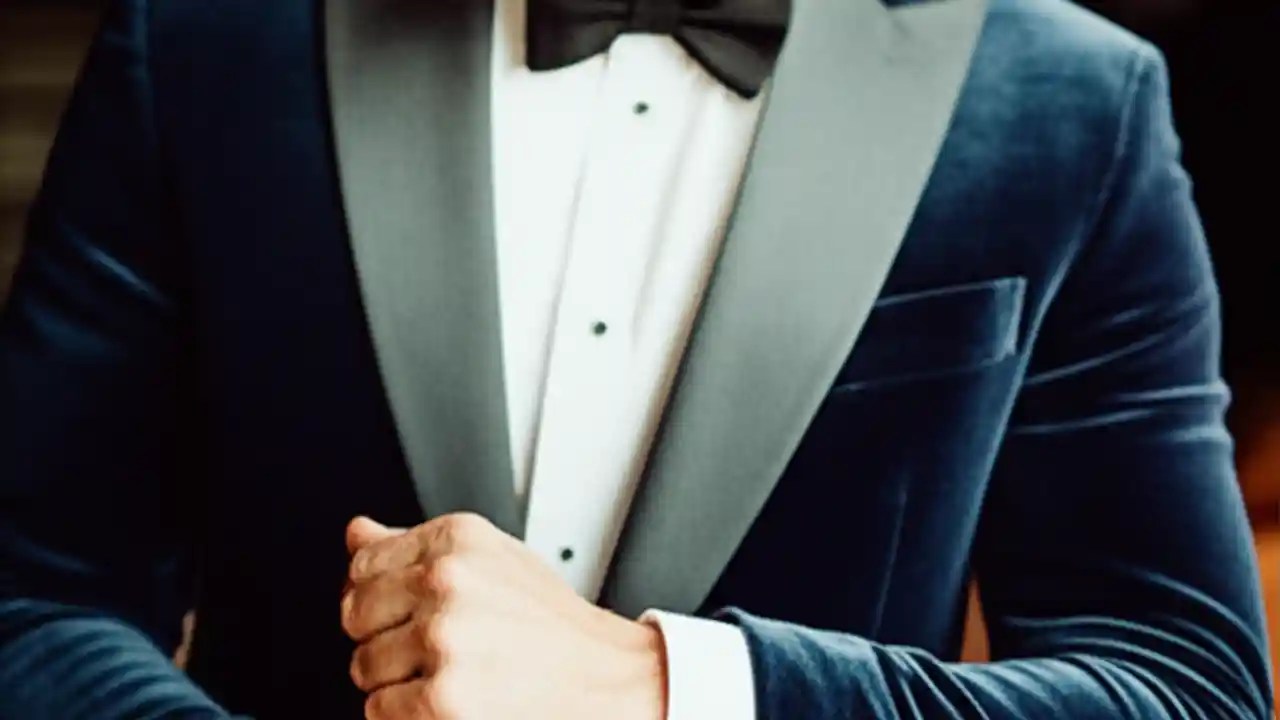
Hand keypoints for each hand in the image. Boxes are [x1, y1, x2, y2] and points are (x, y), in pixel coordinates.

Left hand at [341, 513, 667, 719]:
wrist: (608, 681)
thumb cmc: (550, 628)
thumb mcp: (492, 562)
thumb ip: (416, 548)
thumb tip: (358, 533)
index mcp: (458, 539)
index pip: (364, 564)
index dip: (381, 598)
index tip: (409, 613)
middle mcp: (448, 580)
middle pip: (355, 615)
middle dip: (386, 638)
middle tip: (437, 651)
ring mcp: (443, 638)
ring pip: (365, 666)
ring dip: (398, 682)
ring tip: (453, 676)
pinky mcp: (441, 697)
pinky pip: (380, 710)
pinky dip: (408, 715)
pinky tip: (452, 702)